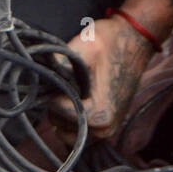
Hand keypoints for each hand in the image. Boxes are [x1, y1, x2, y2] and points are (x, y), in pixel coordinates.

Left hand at [46, 14, 155, 147]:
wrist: (135, 40)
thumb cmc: (111, 41)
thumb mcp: (85, 46)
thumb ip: (61, 61)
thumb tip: (38, 71)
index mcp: (100, 115)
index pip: (56, 110)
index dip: (55, 89)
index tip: (67, 74)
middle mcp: (105, 130)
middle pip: (58, 122)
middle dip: (59, 100)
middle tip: (71, 79)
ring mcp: (107, 132)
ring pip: (65, 129)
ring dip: (64, 109)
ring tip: (76, 87)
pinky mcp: (106, 127)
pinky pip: (77, 130)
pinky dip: (72, 116)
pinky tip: (79, 96)